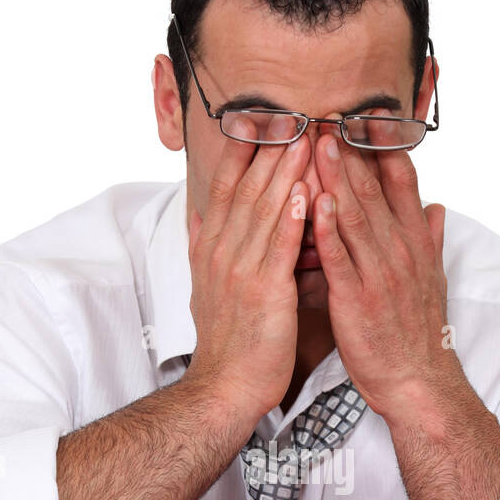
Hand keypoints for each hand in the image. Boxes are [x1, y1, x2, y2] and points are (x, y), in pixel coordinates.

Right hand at [184, 126, 310, 423]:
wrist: (224, 389)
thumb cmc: (227, 343)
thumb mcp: (204, 288)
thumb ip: (201, 249)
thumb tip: (195, 218)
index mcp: (211, 250)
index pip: (225, 187)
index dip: (241, 151)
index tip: (255, 117)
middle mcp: (222, 254)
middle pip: (245, 189)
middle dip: (268, 149)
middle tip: (290, 111)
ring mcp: (241, 271)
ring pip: (264, 211)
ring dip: (284, 172)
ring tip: (303, 137)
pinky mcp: (264, 292)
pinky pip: (279, 248)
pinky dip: (291, 218)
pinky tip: (304, 191)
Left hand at [312, 128, 456, 423]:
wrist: (418, 382)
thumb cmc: (417, 332)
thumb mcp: (432, 280)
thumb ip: (431, 240)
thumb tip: (438, 208)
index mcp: (416, 242)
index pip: (402, 181)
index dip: (383, 145)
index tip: (365, 115)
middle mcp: (401, 251)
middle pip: (375, 189)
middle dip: (352, 150)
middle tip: (330, 113)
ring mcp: (380, 273)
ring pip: (356, 215)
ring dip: (336, 177)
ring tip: (318, 142)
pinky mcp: (357, 298)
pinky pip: (341, 257)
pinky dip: (328, 229)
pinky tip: (315, 202)